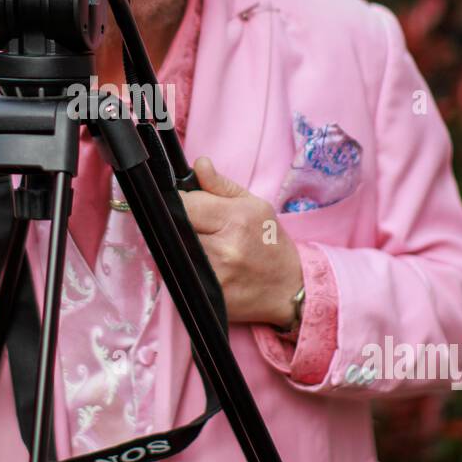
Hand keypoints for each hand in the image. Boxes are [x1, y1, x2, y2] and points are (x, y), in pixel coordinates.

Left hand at [181, 156, 303, 327]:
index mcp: (236, 218)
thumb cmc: (270, 243)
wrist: (287, 289)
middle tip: (192, 226)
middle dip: (176, 223)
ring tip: (198, 245)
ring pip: (174, 251)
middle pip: (175, 228)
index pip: (186, 203)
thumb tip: (199, 164)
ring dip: (177, 245)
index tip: (188, 205)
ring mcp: (215, 276)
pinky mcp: (208, 296)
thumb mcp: (254, 206)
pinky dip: (183, 267)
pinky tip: (198, 265)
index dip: (181, 201)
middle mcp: (224, 248)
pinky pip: (180, 275)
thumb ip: (221, 185)